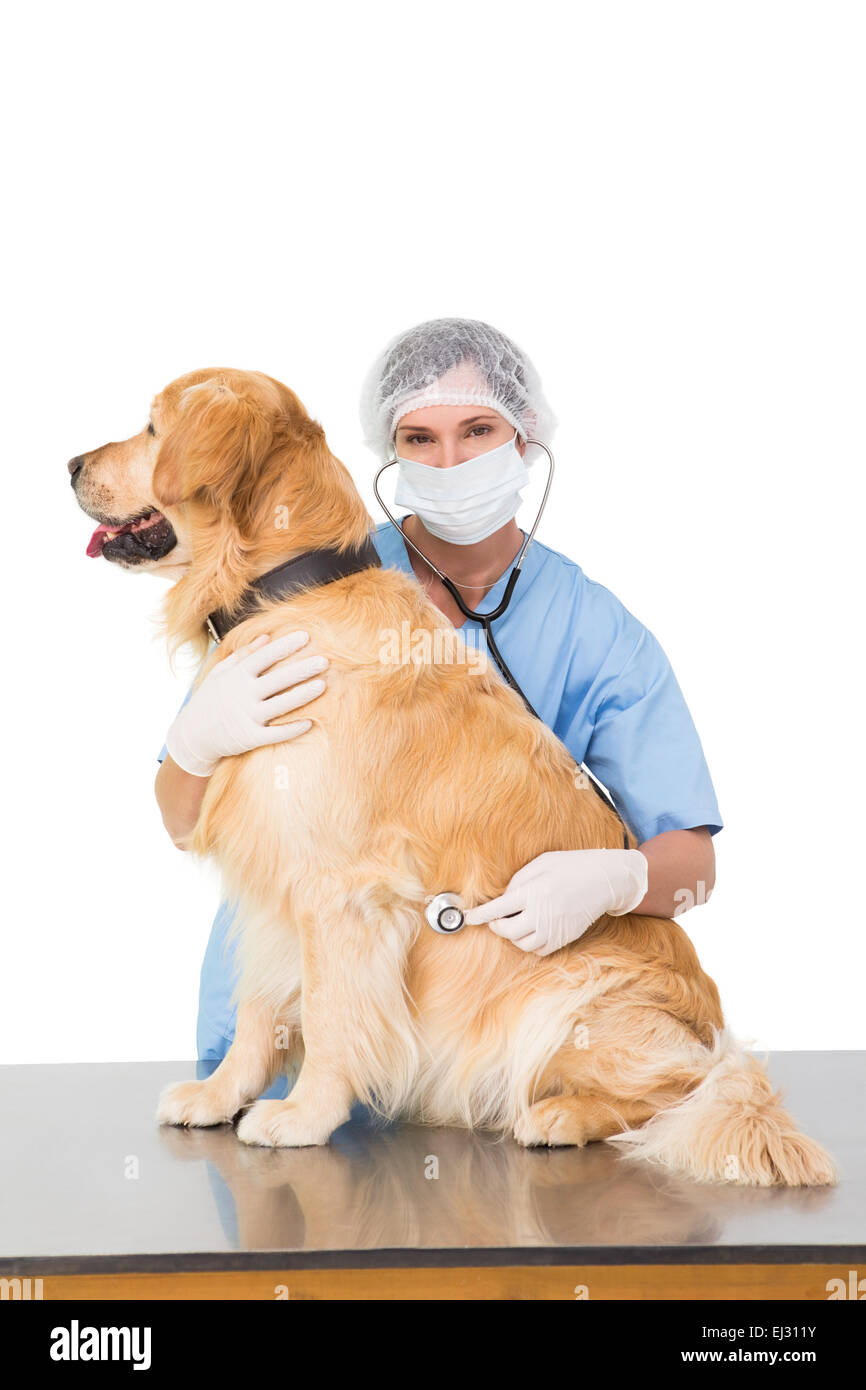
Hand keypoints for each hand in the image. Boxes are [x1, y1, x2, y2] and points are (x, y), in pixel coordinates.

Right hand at [165, 631, 327, 776]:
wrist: (191, 736)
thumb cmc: (209, 700)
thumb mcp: (220, 673)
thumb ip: (243, 655)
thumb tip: (266, 637)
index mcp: (236, 676)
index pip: (265, 657)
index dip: (285, 645)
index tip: (306, 636)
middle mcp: (242, 694)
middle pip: (278, 679)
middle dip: (302, 669)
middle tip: (325, 660)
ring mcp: (246, 716)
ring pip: (281, 704)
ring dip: (303, 695)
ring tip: (323, 685)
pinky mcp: (249, 737)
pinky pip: (275, 733)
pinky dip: (292, 729)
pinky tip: (310, 722)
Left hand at [463, 849, 648, 955]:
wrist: (604, 880)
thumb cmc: (571, 866)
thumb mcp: (541, 863)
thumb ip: (519, 881)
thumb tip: (503, 898)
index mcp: (533, 892)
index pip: (497, 909)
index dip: (479, 915)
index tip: (468, 918)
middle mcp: (541, 914)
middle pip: (507, 931)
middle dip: (496, 926)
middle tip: (495, 918)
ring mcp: (554, 929)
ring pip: (522, 944)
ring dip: (512, 935)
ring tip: (514, 922)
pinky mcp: (564, 938)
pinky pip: (539, 950)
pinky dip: (529, 944)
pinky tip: (530, 930)